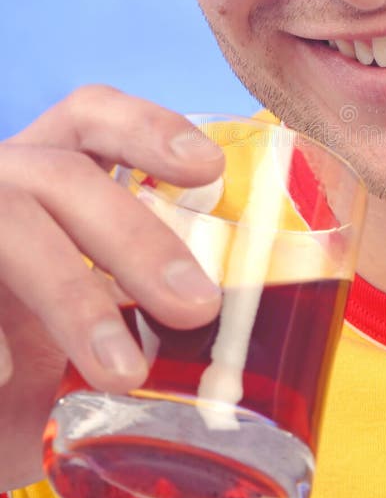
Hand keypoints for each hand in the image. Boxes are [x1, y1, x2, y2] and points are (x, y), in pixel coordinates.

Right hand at [0, 86, 223, 489]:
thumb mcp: (103, 321)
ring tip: (123, 371)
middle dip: (134, 236)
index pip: (92, 121)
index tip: (209, 167)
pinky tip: (6, 377)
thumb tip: (249, 365)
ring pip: (8, 223)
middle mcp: (5, 193)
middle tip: (198, 307)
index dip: (147, 128)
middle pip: (62, 177)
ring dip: (69, 291)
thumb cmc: (43, 358)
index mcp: (49, 181)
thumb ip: (154, 318)